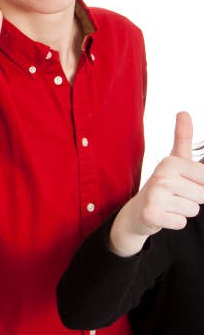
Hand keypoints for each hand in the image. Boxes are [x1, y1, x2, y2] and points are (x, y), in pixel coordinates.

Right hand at [109, 112, 203, 256]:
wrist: (137, 210)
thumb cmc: (162, 185)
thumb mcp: (175, 160)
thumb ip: (182, 137)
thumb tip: (183, 111)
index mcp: (170, 162)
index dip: (199, 185)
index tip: (183, 184)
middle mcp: (161, 176)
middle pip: (202, 196)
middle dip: (192, 199)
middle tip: (174, 196)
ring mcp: (155, 195)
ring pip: (193, 210)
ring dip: (182, 211)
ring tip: (168, 205)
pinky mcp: (151, 214)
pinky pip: (181, 222)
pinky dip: (174, 222)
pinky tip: (162, 215)